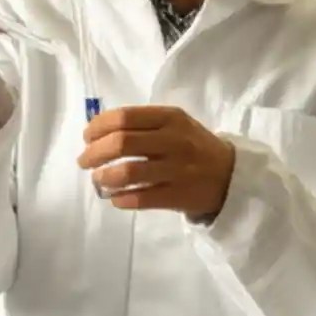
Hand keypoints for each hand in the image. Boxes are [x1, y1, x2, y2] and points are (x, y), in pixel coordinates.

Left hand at [78, 106, 235, 217]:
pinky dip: (121, 199)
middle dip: (94, 153)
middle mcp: (174, 140)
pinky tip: (115, 198)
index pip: (124, 117)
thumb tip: (97, 129)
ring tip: (98, 180)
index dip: (98, 127)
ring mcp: (177, 169)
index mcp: (170, 117)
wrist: (232, 175)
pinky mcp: (178, 196)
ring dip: (104, 177)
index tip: (87, 137)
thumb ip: (142, 123)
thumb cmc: (194, 145)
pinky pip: (141, 199)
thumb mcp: (175, 123)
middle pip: (121, 143)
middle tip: (84, 161)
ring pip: (128, 172)